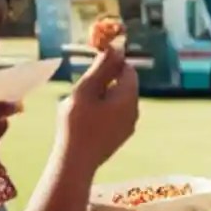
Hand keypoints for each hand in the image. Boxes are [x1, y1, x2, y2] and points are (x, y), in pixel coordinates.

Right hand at [56, 47, 139, 173]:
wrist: (76, 162)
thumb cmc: (77, 123)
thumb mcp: (86, 90)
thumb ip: (101, 68)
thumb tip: (116, 48)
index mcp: (129, 97)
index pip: (127, 70)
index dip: (112, 63)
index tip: (93, 63)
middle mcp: (134, 110)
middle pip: (124, 85)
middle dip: (105, 80)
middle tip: (82, 86)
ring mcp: (129, 125)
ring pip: (118, 101)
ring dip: (102, 96)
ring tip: (80, 104)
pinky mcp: (120, 137)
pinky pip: (115, 115)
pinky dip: (102, 111)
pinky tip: (84, 119)